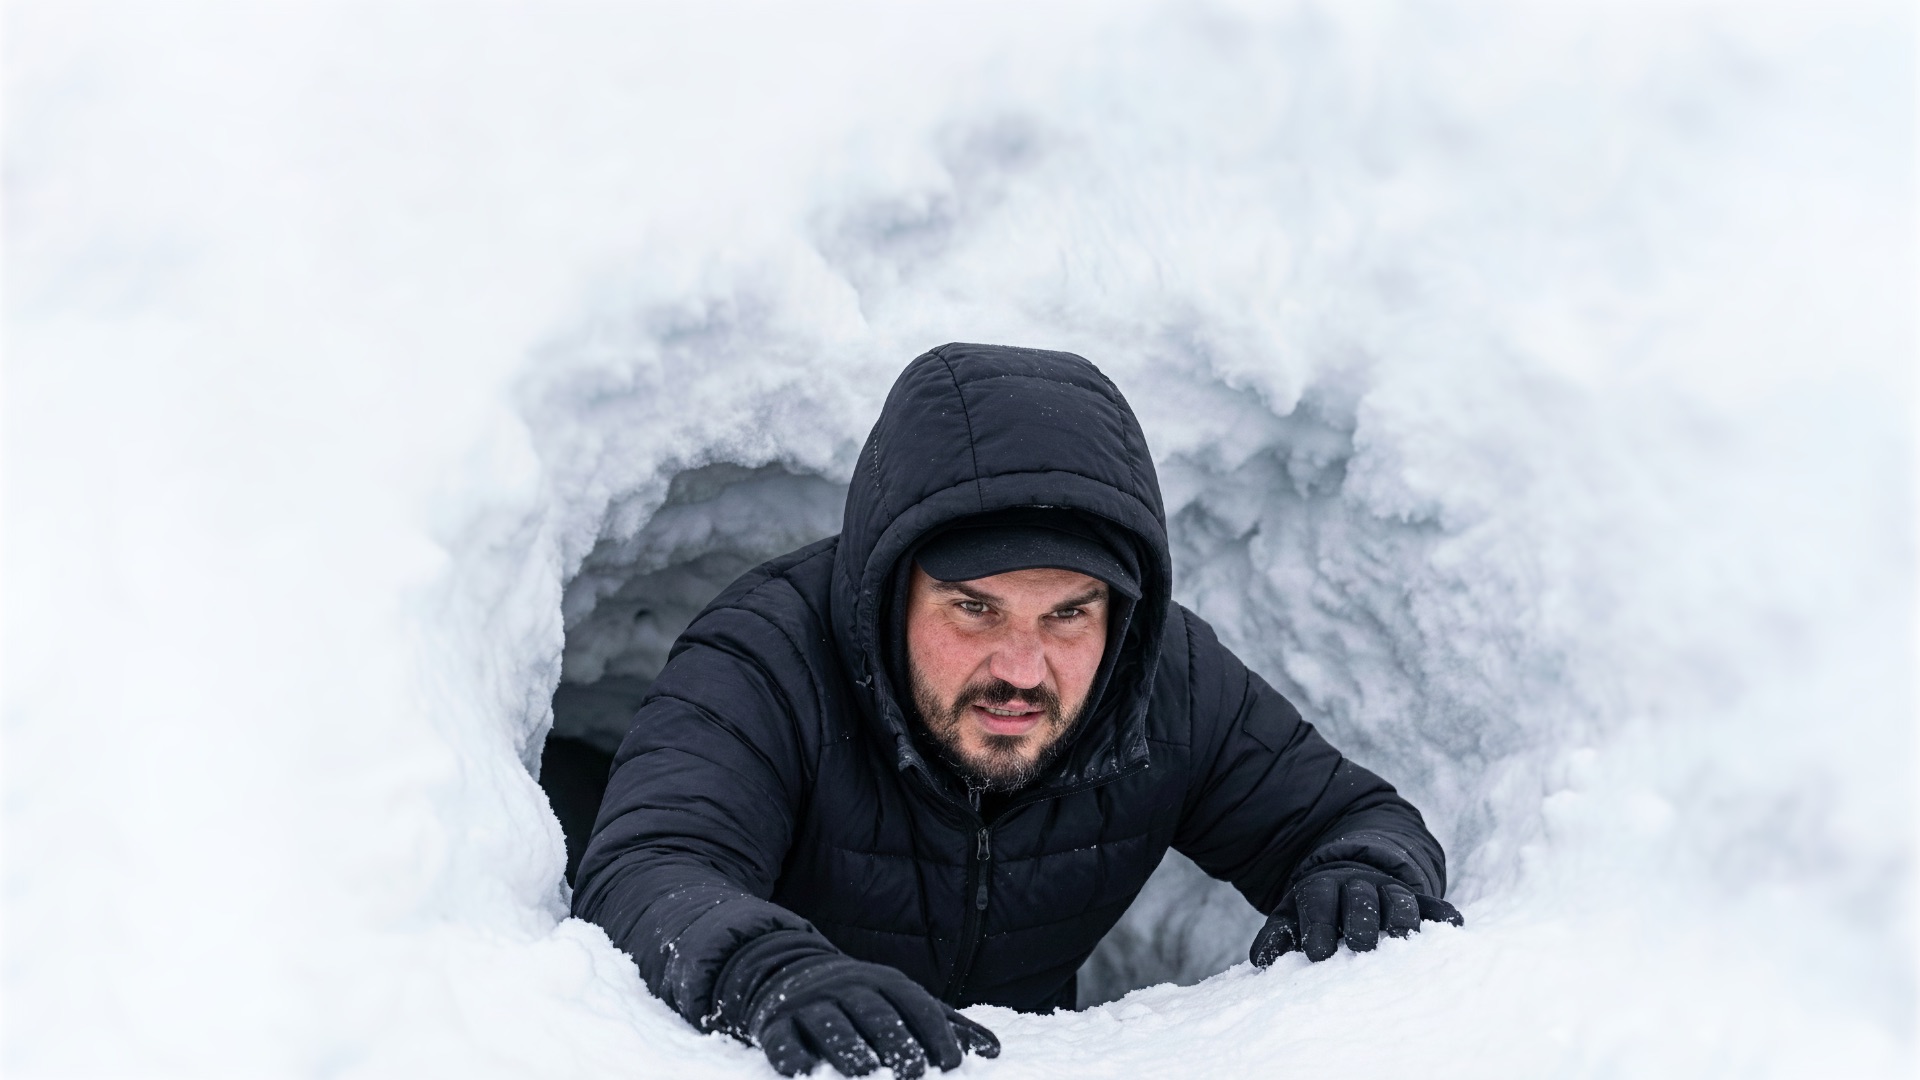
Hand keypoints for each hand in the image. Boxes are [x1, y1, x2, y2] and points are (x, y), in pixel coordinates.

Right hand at [746, 954, 999, 1077]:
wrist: (785, 972)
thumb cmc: (861, 1001)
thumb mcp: (901, 1002)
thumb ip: (945, 1026)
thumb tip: (994, 1051)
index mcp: (885, 983)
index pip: (916, 1005)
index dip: (936, 1033)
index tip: (952, 1065)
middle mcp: (848, 988)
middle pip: (875, 1013)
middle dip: (896, 1042)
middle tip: (914, 1074)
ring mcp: (810, 1004)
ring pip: (831, 1024)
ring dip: (849, 1049)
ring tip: (864, 1073)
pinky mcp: (775, 1024)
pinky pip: (782, 1039)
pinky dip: (791, 1056)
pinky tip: (802, 1073)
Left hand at [1250, 864, 1461, 965]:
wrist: (1349, 878)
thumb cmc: (1316, 912)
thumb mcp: (1291, 916)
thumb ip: (1276, 936)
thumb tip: (1262, 960)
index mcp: (1322, 887)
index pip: (1319, 900)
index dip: (1318, 924)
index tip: (1317, 953)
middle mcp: (1358, 885)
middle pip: (1362, 897)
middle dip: (1360, 920)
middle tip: (1359, 947)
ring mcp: (1390, 890)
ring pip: (1399, 899)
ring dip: (1401, 919)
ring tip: (1402, 942)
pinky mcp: (1418, 902)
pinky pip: (1434, 905)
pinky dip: (1443, 915)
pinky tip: (1453, 926)